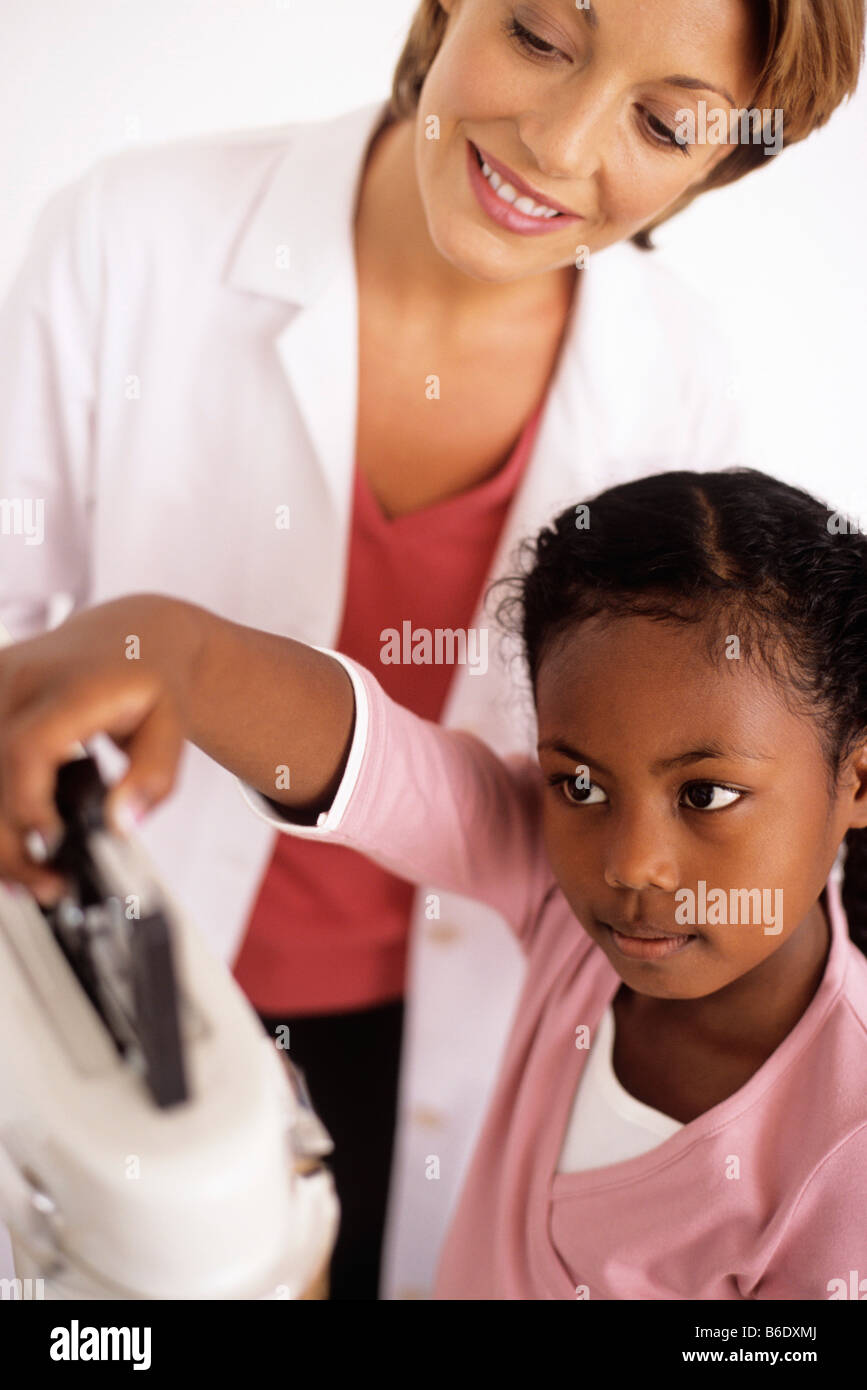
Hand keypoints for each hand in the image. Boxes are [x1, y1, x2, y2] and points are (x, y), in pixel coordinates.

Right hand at [0, 594, 202, 904]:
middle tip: (44, 883)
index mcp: (71, 687)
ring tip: (28, 874)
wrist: (133, 634)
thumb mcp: (173, 724)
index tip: (51, 844)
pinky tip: (11, 837)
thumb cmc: (150, 678)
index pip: (28, 749)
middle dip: (9, 839)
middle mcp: (21, 679)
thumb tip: (122, 824)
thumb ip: (154, 774)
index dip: (28, 803)